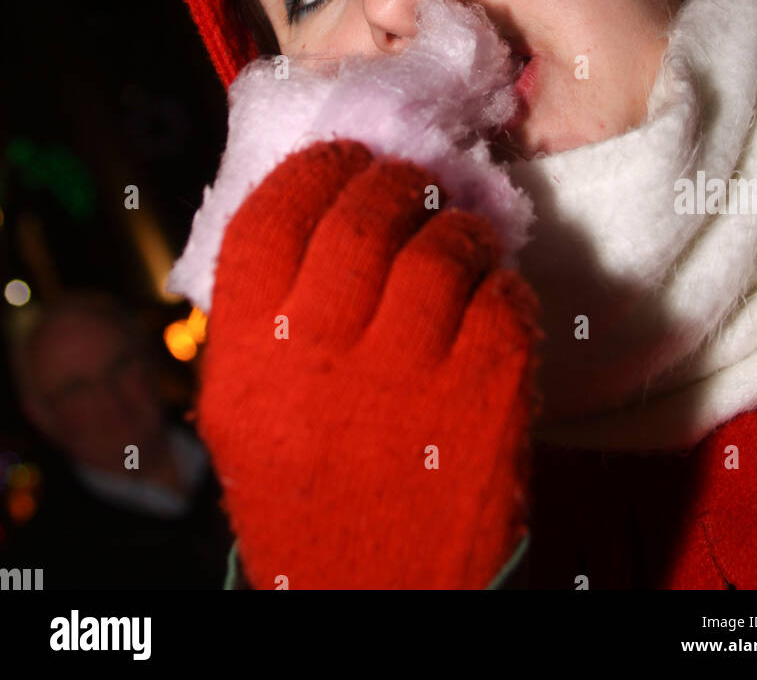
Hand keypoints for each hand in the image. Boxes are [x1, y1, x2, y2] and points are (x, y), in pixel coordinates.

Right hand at [196, 138, 542, 588]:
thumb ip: (270, 314)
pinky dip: (504, 291)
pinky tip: (493, 308)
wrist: (375, 601)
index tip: (346, 159)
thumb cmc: (309, 499)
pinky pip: (504, 298)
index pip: (274, 213)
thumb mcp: (250, 413)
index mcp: (248, 356)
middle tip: (412, 188)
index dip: (316, 168)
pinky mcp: (488, 395)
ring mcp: (408, 372)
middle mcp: (320, 353)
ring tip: (459, 246)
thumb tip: (320, 207)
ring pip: (444, 245)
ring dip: (459, 231)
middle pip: (364, 213)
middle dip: (396, 184)